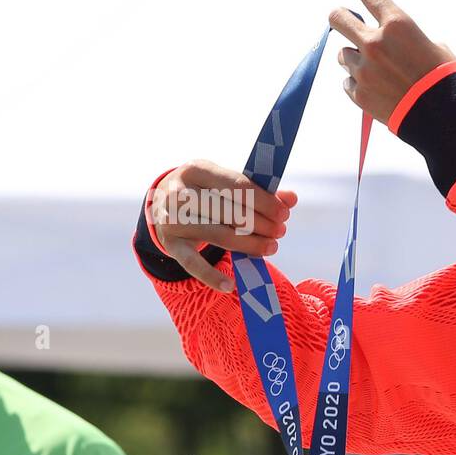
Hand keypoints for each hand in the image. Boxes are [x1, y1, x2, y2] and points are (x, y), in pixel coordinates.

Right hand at [149, 160, 295, 292]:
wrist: (163, 204)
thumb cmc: (206, 191)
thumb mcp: (225, 184)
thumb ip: (258, 191)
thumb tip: (292, 198)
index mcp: (196, 169)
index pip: (237, 186)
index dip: (265, 202)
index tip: (284, 214)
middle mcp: (179, 193)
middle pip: (230, 212)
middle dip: (261, 224)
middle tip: (280, 231)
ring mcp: (172, 219)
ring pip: (219, 235)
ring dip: (250, 245)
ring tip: (271, 247)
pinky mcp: (170, 244)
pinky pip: (192, 263)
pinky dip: (211, 276)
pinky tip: (230, 285)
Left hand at [330, 0, 455, 123]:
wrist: (446, 119)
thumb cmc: (446, 82)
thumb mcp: (434, 48)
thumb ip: (408, 39)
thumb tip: (397, 40)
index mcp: (397, 26)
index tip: (372, 4)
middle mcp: (375, 44)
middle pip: (338, 18)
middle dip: (343, 19)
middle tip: (349, 26)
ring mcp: (364, 70)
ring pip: (343, 55)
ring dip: (356, 60)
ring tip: (376, 71)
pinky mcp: (360, 94)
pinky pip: (349, 83)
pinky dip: (360, 85)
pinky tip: (378, 90)